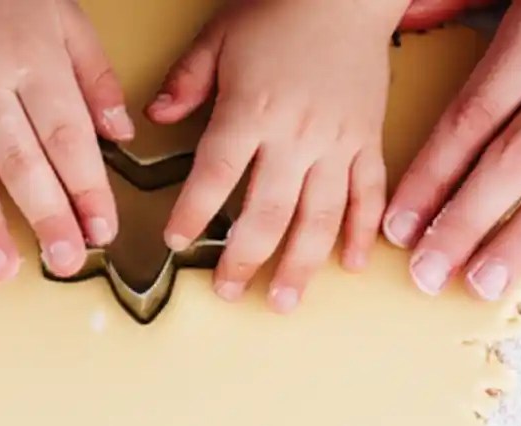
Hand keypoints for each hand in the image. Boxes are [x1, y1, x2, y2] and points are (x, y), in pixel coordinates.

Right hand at [0, 0, 134, 280]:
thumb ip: (95, 79)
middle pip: (20, 163)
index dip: (87, 188)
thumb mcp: (66, 18)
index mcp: (33, 64)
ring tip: (2, 270)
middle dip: (46, 217)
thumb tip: (121, 134)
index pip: (66, 138)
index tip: (103, 229)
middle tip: (65, 261)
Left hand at [149, 0, 401, 313]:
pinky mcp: (368, 142)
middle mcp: (296, 136)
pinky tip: (351, 265)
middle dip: (246, 259)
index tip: (178, 242)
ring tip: (285, 301)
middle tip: (230, 292)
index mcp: (252, 111)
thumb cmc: (281, 11)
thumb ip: (185, 82)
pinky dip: (361, 233)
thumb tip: (153, 118)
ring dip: (302, 265)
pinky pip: (367, 196)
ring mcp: (338, 143)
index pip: (217, 176)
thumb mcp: (218, 38)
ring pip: (320, 218)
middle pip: (268, 213)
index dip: (194, 214)